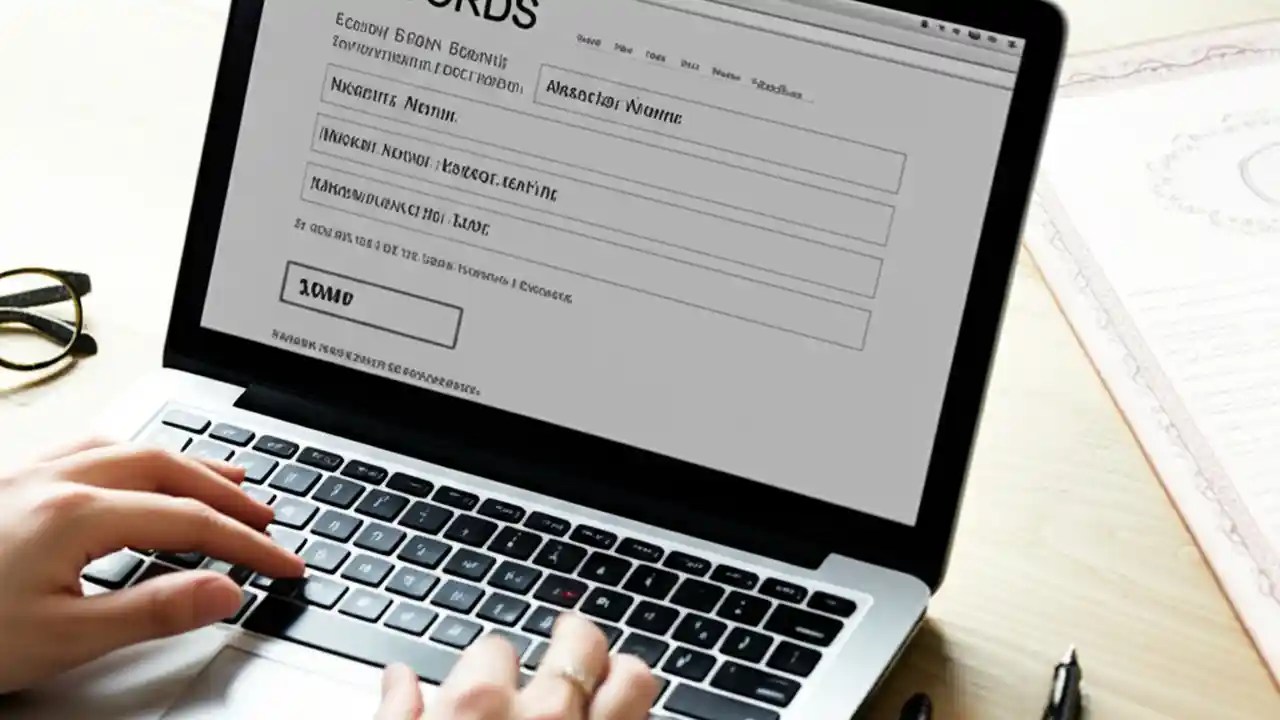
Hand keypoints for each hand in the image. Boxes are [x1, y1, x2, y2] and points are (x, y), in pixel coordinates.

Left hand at [0, 438, 304, 692]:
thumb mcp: (63, 639)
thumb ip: (153, 610)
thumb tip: (224, 589)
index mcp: (75, 514)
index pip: (189, 522)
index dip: (248, 544)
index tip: (284, 563)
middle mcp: (54, 481)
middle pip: (167, 469)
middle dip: (227, 492)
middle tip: (267, 517)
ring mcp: (27, 477)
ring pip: (127, 449)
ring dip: (185, 463)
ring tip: (224, 478)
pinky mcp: (7, 485)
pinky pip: (85, 448)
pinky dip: (131, 454)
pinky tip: (134, 465)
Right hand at [374, 614, 657, 719]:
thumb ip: (396, 716)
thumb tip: (397, 682)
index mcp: (478, 707)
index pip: (494, 648)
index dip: (490, 663)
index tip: (489, 677)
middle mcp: (545, 716)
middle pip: (578, 642)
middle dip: (573, 636)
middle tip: (568, 639)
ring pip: (635, 680)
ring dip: (622, 672)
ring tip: (612, 673)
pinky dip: (639, 713)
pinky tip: (625, 714)